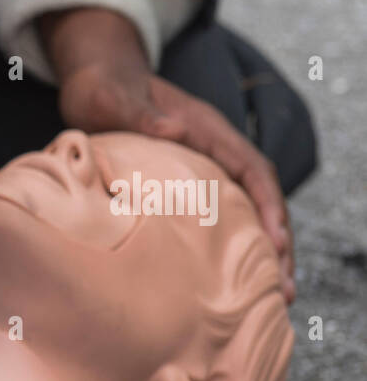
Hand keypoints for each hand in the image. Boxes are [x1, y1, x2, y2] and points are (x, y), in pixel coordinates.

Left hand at [39, 7, 294, 302]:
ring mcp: (200, 169)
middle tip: (285, 291)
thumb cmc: (104, 88)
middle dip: (276, 244)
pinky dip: (226, 249)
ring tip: (270, 299)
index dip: (269, 207)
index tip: (276, 243)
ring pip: (241, 214)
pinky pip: (215, 219)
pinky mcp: (182, 186)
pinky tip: (225, 282)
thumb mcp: (114, 97)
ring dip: (256, 253)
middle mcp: (213, 151)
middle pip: (258, 200)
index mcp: (207, 131)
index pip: (253, 170)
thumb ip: (140, 112)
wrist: (94, 81)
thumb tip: (172, 131)